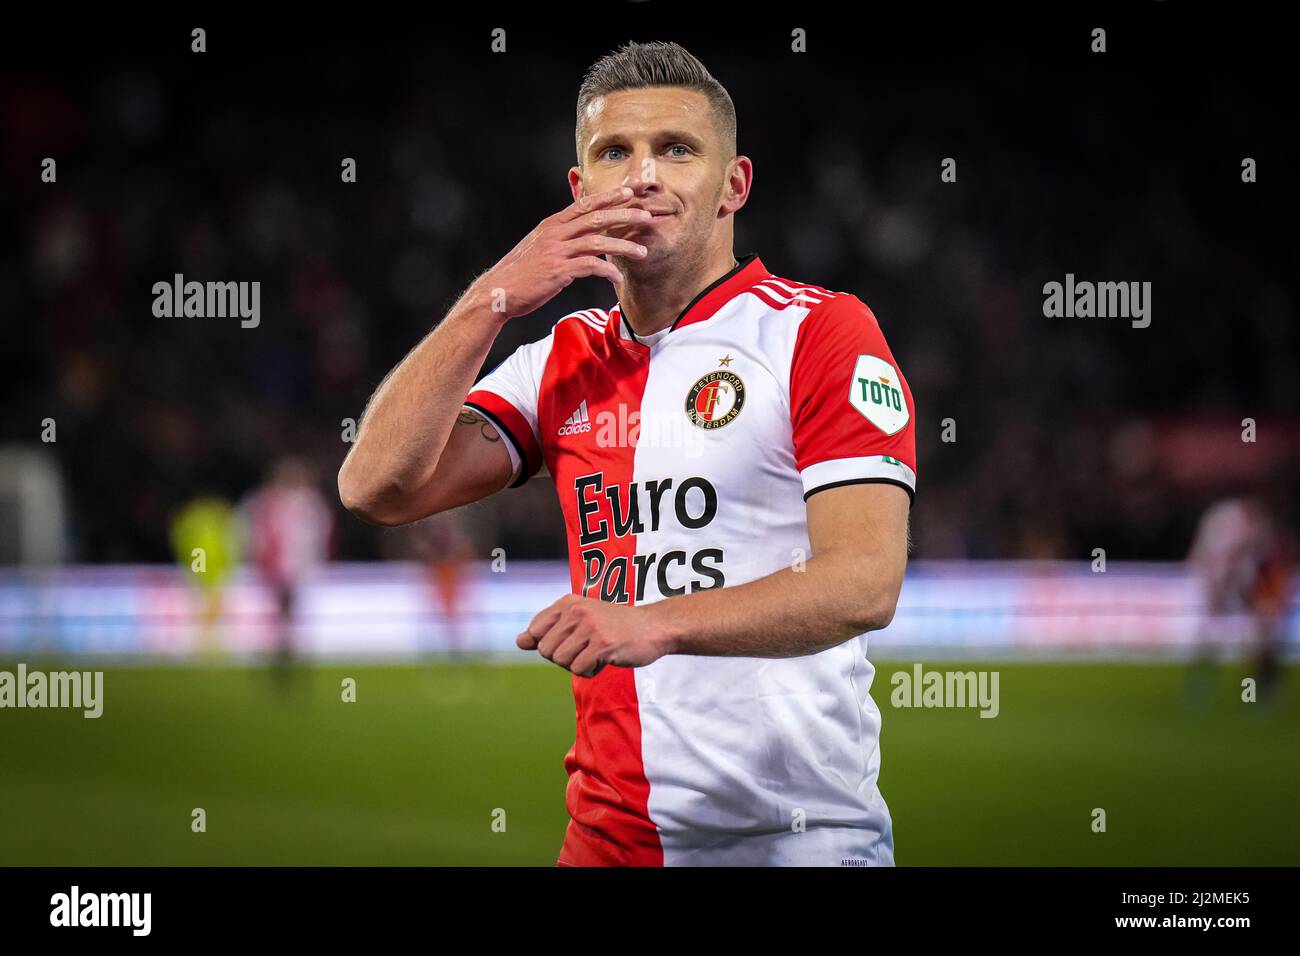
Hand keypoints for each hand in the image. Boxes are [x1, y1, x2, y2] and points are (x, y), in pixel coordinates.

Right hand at [470, 186, 651, 320]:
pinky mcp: (557, 271)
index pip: (584, 204)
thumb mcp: (541, 247)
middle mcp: (555, 233)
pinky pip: (589, 267)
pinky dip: (607, 270)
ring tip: (642, 252)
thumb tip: (585, 236)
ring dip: (623, 245)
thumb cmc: (522, 273)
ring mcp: (556, 251)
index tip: (629, 193)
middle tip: (647, 215)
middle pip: (595, 217)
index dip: (608, 197)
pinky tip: (618, 276)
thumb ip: (563, 238)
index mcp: (552, 225)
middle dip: (624, 214)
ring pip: (597, 241)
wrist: (498, 292)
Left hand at [516, 593, 672, 677]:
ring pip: (561, 661)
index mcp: (567, 602)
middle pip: (545, 650)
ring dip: (578, 664)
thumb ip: (548, 631)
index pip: (535, 631)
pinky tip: (607, 659)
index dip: (550, 644)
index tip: (572, 639)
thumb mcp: (579, 622)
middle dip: (564, 657)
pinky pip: (580, 670)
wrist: (654, 627)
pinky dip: (592, 671)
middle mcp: (576, 611)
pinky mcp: (603, 643)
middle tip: (588, 647)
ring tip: (598, 652)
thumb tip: (518, 642)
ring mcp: (590, 626)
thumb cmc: (614, 627)